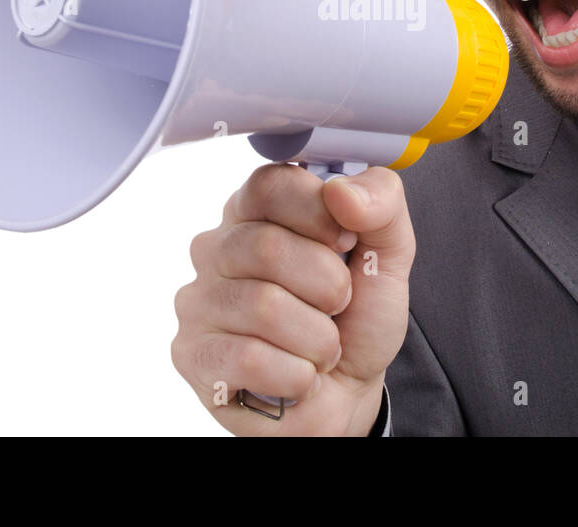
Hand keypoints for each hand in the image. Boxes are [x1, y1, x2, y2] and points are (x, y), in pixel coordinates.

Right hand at [171, 162, 414, 434]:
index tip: (345, 241)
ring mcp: (197, 301)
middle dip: (327, 286)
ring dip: (317, 338)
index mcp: (257, 210)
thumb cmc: (356, 317)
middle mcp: (216, 248)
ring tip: (319, 345)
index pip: (271, 184)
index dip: (318, 213)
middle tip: (337, 306)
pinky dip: (297, 374)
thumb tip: (342, 191)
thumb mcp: (386, 252)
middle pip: (267, 247)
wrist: (348, 394)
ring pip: (263, 306)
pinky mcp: (191, 355)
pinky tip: (297, 374)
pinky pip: (250, 359)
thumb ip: (382, 202)